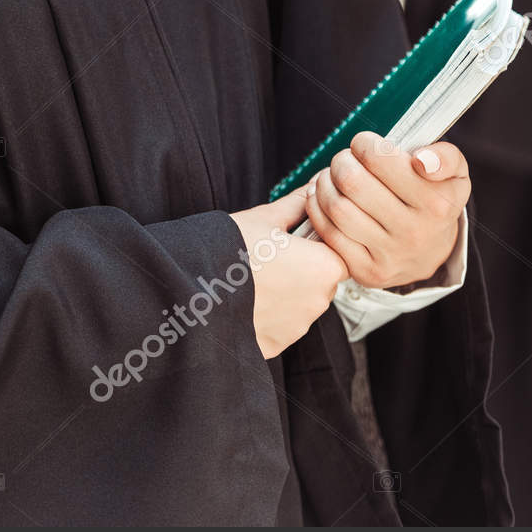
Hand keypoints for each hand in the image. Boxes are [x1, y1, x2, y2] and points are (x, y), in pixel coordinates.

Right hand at [229, 189, 347, 358]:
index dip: (317, 241)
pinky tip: (247, 295)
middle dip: (302, 265)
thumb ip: (298, 203)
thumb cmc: (231, 248)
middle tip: (270, 251)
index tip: (295, 235)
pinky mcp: (277, 344)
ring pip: (300, 301)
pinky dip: (269, 311)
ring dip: (285, 289)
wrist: (194, 291)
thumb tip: (314, 186)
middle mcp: (319, 302)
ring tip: (253, 273)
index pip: (337, 252)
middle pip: (320, 278)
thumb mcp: (265, 218)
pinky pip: (281, 323)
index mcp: (324, 266)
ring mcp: (298, 327)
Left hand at [302, 132, 468, 289]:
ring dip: (325, 184)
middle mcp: (414, 232)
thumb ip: (445, 157)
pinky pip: (329, 234)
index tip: (365, 145)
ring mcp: (389, 255)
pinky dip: (317, 209)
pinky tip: (323, 197)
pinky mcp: (367, 271)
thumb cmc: (435, 200)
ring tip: (332, 177)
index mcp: (436, 203)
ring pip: (337, 207)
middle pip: (352, 181)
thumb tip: (422, 161)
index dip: (364, 143)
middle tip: (346, 160)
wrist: (432, 252)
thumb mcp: (454, 174)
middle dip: (341, 161)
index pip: (379, 158)